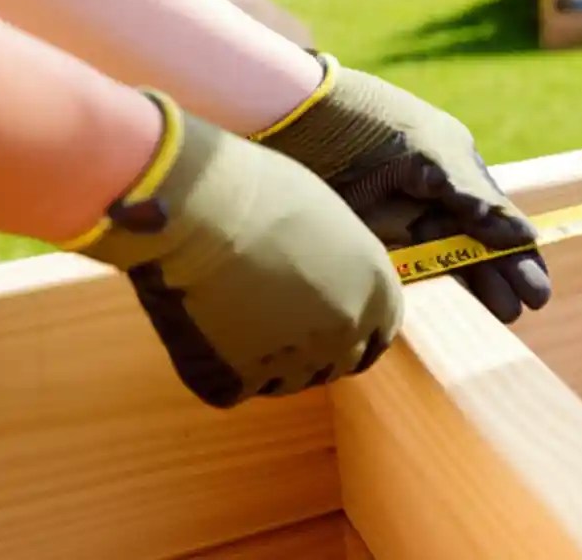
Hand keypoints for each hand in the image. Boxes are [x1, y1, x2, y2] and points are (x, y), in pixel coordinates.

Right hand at [69, 90, 403, 408]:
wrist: (201, 206)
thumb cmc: (263, 191)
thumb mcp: (329, 220)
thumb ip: (341, 261)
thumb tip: (329, 275)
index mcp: (377, 288)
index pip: (381, 333)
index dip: (356, 335)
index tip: (332, 329)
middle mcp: (347, 329)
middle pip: (338, 363)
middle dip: (315, 353)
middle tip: (280, 331)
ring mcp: (299, 359)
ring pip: (290, 381)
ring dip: (272, 364)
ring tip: (240, 327)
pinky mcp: (244, 377)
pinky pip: (240, 389)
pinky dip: (226, 372)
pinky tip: (210, 338)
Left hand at [252, 55, 550, 322]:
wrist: (285, 114)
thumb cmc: (363, 120)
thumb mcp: (428, 153)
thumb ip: (474, 195)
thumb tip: (523, 236)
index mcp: (451, 163)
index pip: (495, 215)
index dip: (516, 252)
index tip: (537, 289)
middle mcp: (430, 190)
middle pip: (475, 239)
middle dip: (502, 273)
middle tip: (523, 308)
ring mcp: (398, 212)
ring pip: (446, 254)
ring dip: (475, 282)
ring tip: (503, 312)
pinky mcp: (366, 230)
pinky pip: (408, 262)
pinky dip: (430, 279)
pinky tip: (451, 301)